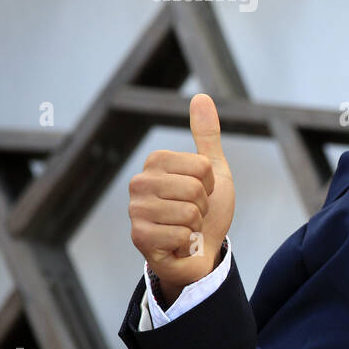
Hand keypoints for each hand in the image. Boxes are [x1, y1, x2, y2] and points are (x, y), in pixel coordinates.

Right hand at [129, 94, 234, 301]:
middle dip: (203, 206)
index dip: (210, 184)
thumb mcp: (213, 170)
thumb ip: (207, 135)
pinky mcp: (139, 237)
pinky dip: (189, 242)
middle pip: (195, 188)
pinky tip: (179, 244)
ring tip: (186, 228)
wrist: (202, 252)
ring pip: (189, 212)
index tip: (202, 193)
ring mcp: (136, 211)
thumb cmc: (206, 210)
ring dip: (196, 225)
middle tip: (194, 214)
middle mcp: (139, 183)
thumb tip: (201, 96)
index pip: (201, 167)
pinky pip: (181, 234)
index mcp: (155, 163)